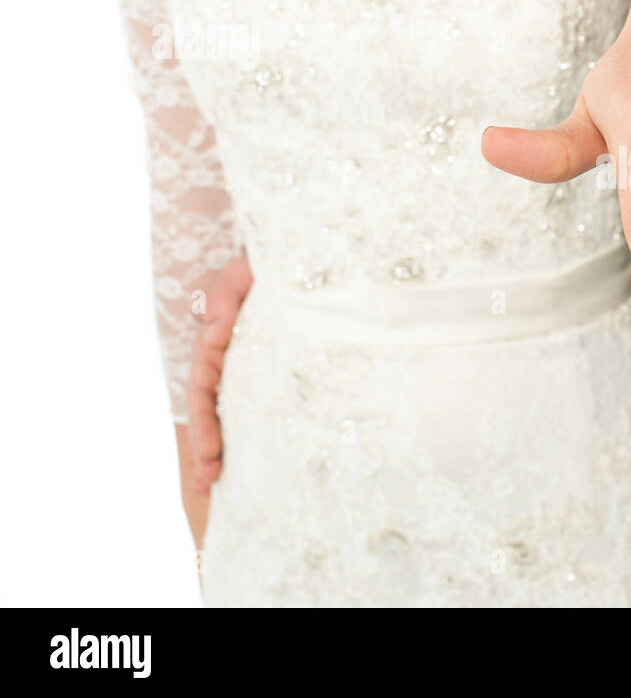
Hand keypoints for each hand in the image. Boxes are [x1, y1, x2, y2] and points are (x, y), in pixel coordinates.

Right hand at [188, 256, 251, 498]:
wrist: (302, 268)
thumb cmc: (271, 268)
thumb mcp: (246, 270)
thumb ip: (226, 289)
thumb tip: (214, 322)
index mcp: (220, 340)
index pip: (204, 381)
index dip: (204, 416)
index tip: (212, 447)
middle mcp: (228, 360)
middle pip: (208, 408)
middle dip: (206, 444)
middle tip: (210, 476)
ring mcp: (247, 371)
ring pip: (225, 415)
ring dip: (214, 451)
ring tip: (211, 486)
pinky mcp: (270, 379)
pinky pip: (254, 412)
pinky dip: (244, 441)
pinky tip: (240, 472)